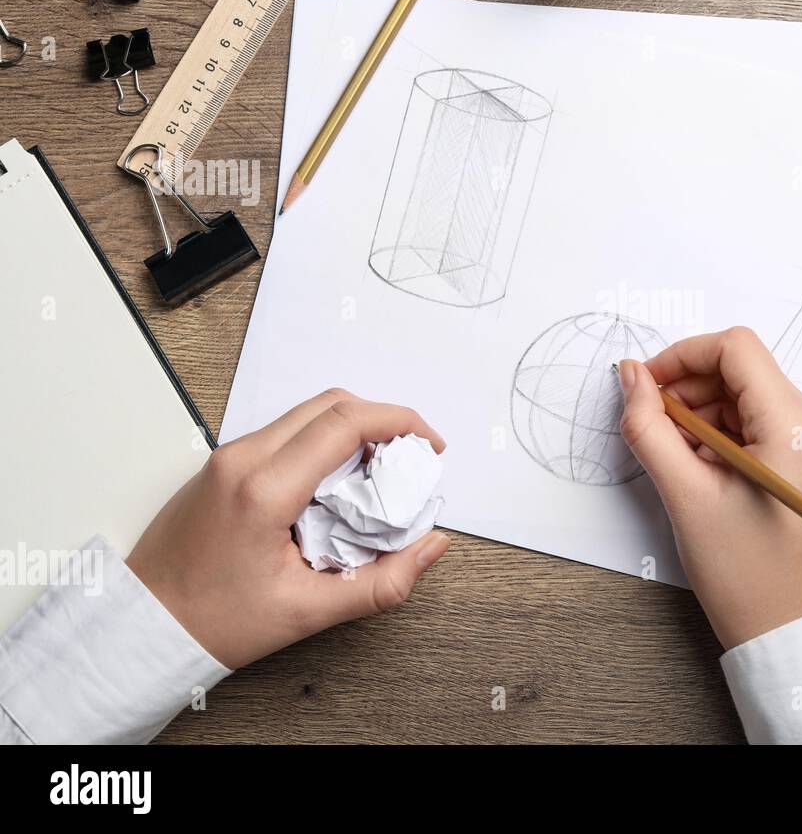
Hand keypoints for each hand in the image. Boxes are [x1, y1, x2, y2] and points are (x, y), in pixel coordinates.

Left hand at [127, 390, 450, 669]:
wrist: (143, 626)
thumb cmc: (212, 622)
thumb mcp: (309, 611)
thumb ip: (383, 582)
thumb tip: (430, 546)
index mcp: (263, 489)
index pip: (345, 422)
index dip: (399, 422)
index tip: (428, 445)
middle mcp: (242, 459)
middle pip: (330, 403)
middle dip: (383, 420)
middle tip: (410, 458)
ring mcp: (228, 457)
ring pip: (307, 414)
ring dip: (352, 430)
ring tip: (378, 476)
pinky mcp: (223, 464)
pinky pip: (285, 433)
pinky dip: (323, 443)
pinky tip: (337, 485)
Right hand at [617, 327, 801, 650]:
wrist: (785, 627)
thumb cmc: (744, 573)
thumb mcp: (685, 494)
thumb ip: (650, 428)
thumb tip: (630, 376)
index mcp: (795, 426)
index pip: (735, 348)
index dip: (682, 356)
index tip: (645, 386)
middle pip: (740, 368)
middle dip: (688, 388)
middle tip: (654, 428)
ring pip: (743, 392)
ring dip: (701, 413)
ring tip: (679, 459)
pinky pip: (754, 419)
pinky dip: (719, 432)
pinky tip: (701, 468)